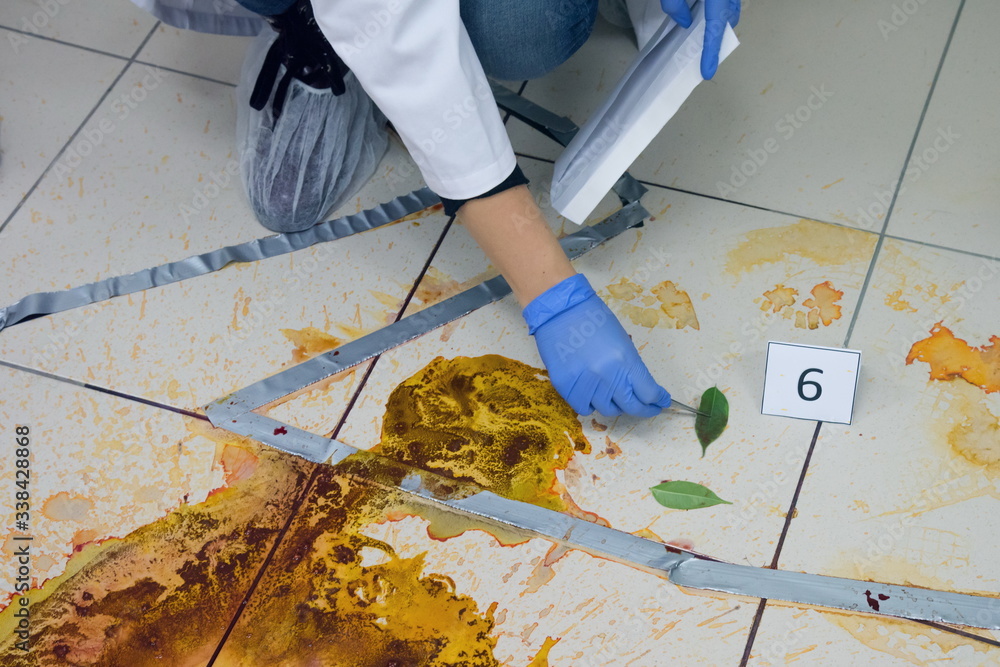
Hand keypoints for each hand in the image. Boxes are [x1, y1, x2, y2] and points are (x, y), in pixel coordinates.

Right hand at [524, 274, 672, 417]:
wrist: (560, 309)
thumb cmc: (592, 319)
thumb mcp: (621, 341)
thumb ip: (630, 367)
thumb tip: (638, 387)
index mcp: (625, 360)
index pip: (648, 392)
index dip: (657, 399)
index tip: (660, 401)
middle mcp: (607, 376)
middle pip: (631, 407)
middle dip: (643, 409)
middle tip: (647, 408)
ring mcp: (585, 383)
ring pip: (607, 410)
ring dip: (614, 405)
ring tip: (614, 396)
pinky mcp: (565, 386)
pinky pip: (583, 408)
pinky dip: (590, 404)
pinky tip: (592, 396)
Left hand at [659, 0, 740, 78]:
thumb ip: (674, 5)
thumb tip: (684, 22)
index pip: (715, 26)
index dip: (711, 50)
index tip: (707, 71)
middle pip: (728, 17)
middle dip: (719, 34)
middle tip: (702, 47)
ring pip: (731, 7)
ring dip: (721, 19)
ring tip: (702, 28)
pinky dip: (720, 7)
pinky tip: (703, 8)